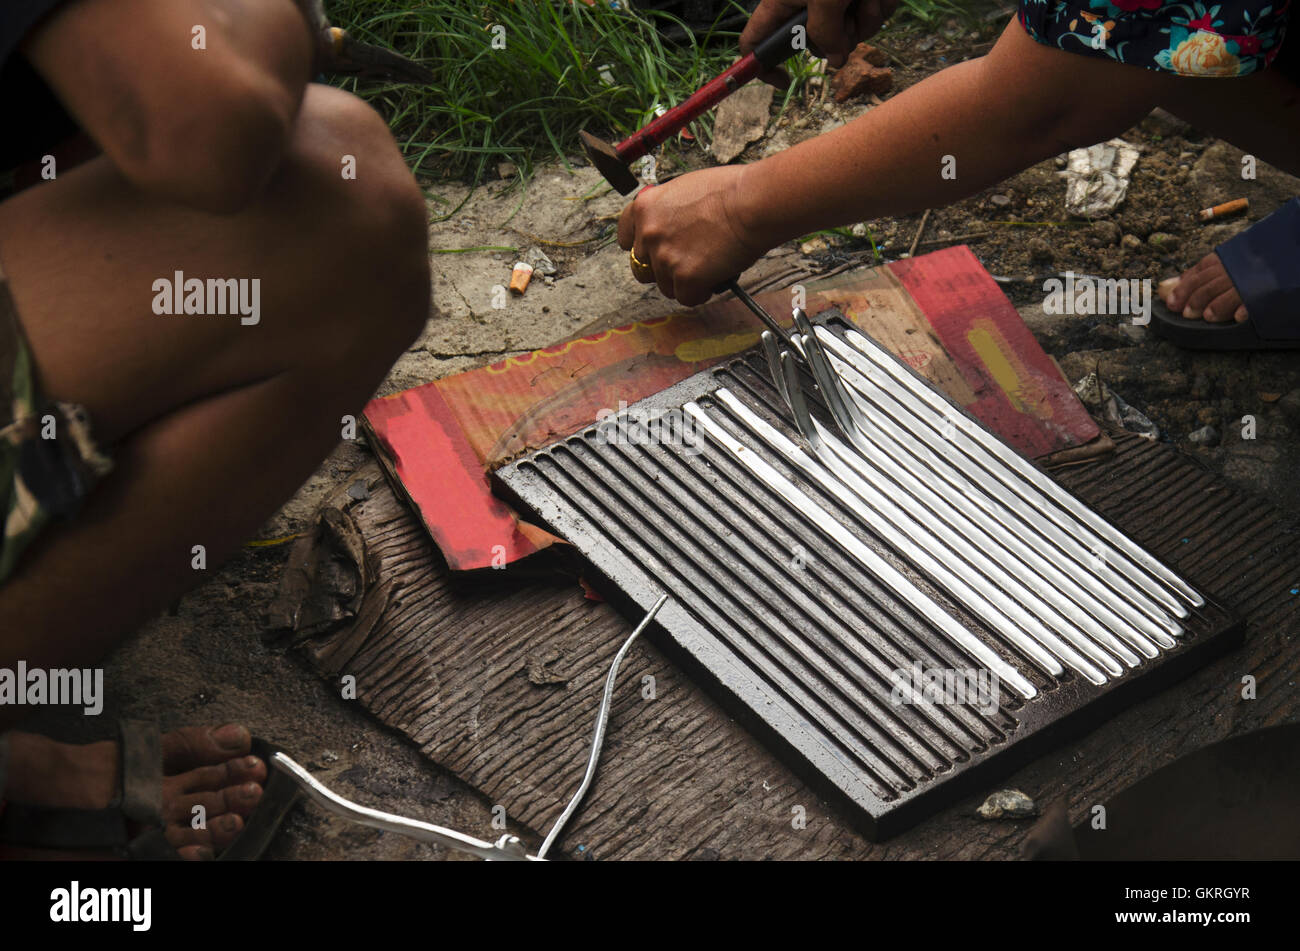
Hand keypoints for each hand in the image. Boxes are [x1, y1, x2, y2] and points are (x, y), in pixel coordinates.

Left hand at [616, 166, 773, 305]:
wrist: (752, 203)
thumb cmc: (730, 192)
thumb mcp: (685, 190)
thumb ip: (668, 210)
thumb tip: (671, 226)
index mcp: (645, 207)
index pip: (624, 237)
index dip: (641, 247)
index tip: (654, 251)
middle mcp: (648, 233)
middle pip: (642, 268)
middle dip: (662, 269)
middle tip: (686, 263)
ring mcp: (665, 257)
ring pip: (665, 286)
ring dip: (684, 282)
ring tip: (708, 268)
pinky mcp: (686, 277)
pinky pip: (687, 298)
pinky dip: (701, 293)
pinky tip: (715, 278)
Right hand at [742, 0, 898, 69]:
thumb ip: (826, 34)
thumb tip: (836, 61)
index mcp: (782, 2)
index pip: (754, 43)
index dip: (763, 67)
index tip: (786, 81)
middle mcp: (805, 2)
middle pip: (817, 43)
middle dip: (841, 38)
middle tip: (851, 19)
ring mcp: (834, 0)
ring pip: (851, 31)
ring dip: (867, 18)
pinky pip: (871, 15)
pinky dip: (880, 4)